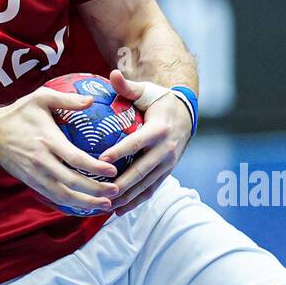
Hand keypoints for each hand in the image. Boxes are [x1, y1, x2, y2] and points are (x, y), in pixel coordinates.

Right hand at [0, 86, 120, 214]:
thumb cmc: (19, 114)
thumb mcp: (40, 98)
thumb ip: (66, 99)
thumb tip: (92, 100)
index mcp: (48, 141)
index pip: (75, 159)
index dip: (96, 167)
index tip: (113, 171)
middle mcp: (42, 161)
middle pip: (73, 182)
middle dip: (96, 190)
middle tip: (116, 191)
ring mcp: (36, 175)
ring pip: (63, 195)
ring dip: (85, 203)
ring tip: (105, 205)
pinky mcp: (31, 183)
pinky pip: (53, 198)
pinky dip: (71, 204)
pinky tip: (85, 206)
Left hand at [98, 69, 193, 217]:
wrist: (186, 114)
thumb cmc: (159, 100)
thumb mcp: (146, 91)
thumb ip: (128, 86)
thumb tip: (112, 74)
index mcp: (158, 130)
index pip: (136, 143)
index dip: (119, 152)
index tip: (101, 160)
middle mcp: (165, 150)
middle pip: (141, 171)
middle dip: (121, 184)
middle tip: (100, 192)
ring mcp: (167, 164)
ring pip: (145, 185)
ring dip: (126, 198)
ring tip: (105, 207)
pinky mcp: (166, 173)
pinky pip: (151, 190)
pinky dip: (136, 201)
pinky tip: (118, 211)